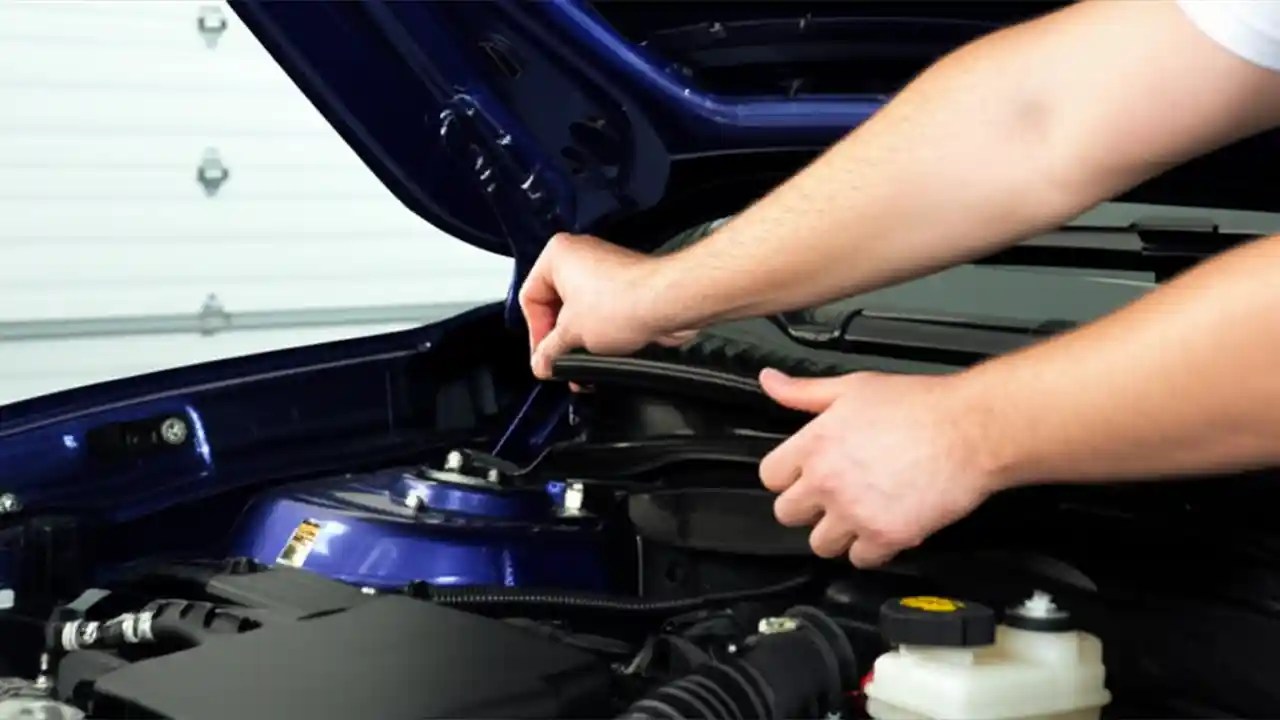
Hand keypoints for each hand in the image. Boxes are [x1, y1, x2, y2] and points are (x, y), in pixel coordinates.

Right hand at [520, 233, 693, 378]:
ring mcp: (604, 271)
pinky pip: (601, 314)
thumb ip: (550, 352)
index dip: (536, 334)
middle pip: (555, 308)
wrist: (668, 303)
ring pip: (580, 315)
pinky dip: (599, 337)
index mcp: (557, 256)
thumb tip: (542, 364)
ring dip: (579, 344)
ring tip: (583, 366)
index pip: (530, 298)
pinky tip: (602, 358)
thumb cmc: (623, 303)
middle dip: (560, 342)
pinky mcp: (625, 287)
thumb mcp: (572, 335)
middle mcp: (579, 257)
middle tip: (562, 364)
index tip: (544, 357)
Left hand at [757, 368, 1002, 567]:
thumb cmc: (919, 405)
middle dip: (808, 507)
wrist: (970, 430)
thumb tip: (769, 381)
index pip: (770, 477)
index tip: (805, 474)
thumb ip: (804, 392)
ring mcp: (854, 513)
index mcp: (814, 444)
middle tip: (834, 496)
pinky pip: (860, 560)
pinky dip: (871, 549)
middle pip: (788, 514)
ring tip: (860, 514)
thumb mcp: (853, 388)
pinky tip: (884, 526)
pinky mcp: (886, 537)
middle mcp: (826, 482)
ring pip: (820, 544)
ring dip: (837, 533)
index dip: (788, 476)